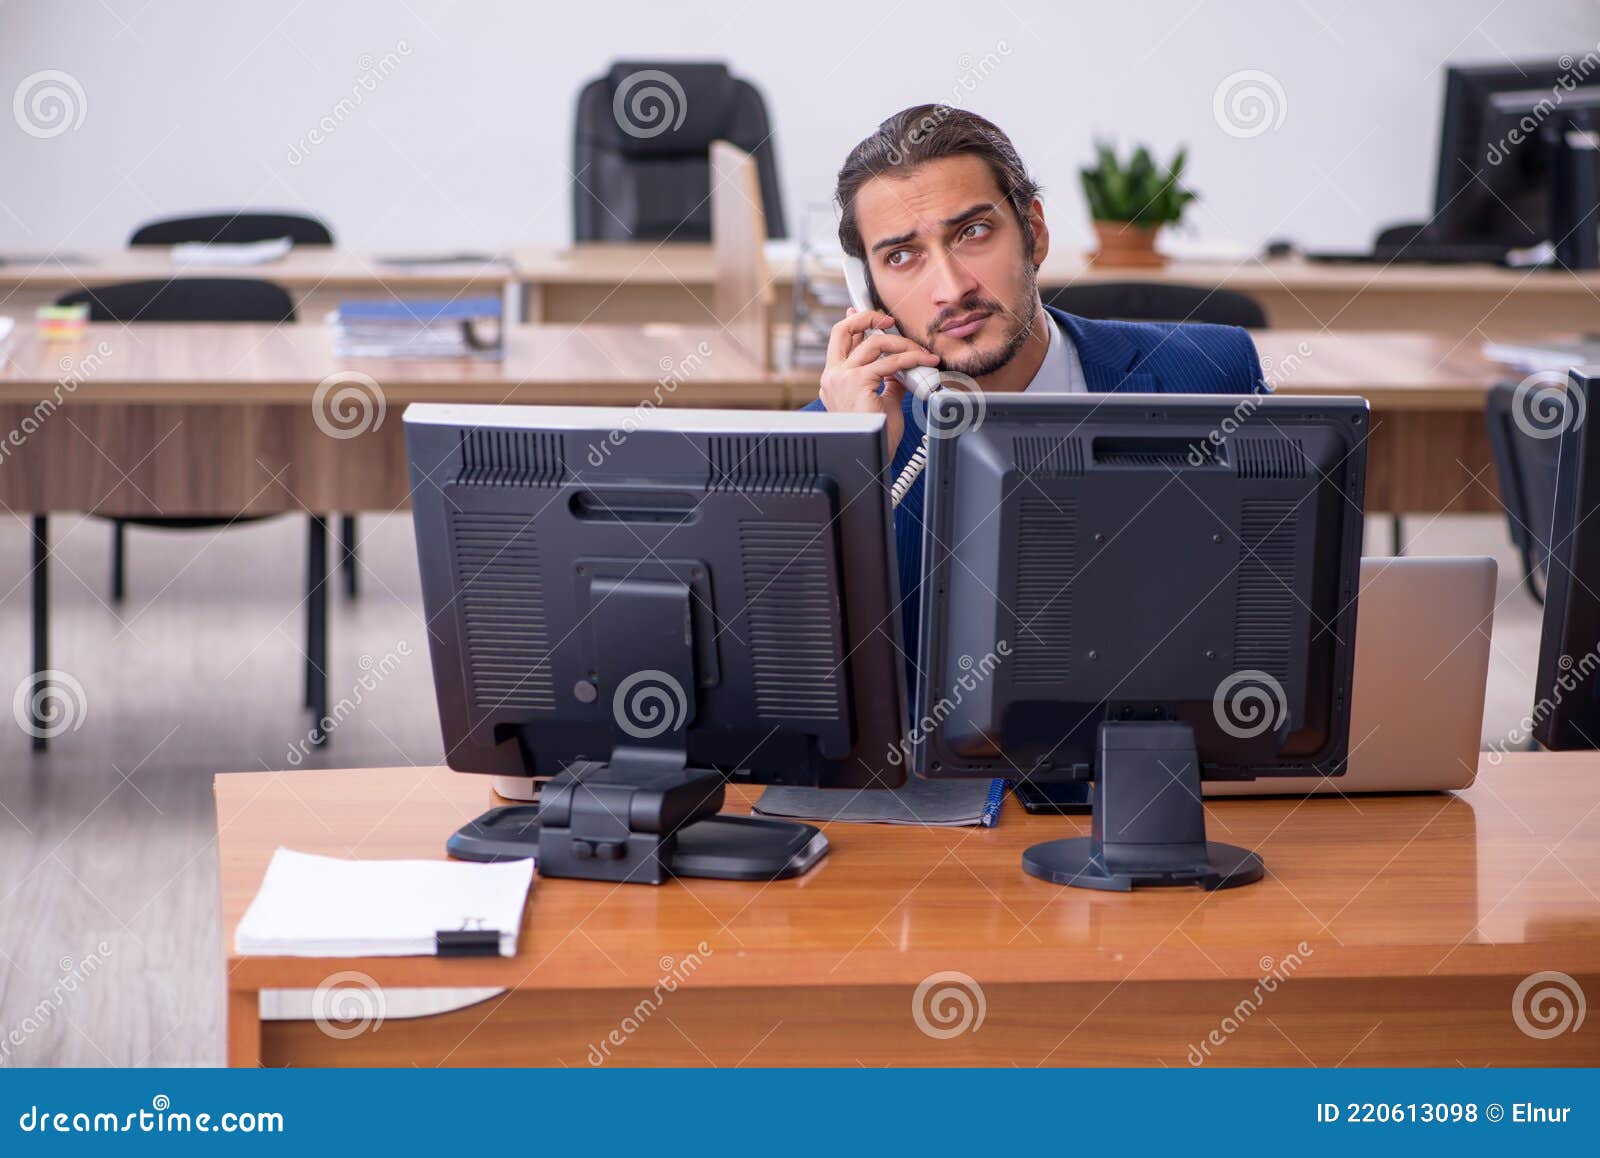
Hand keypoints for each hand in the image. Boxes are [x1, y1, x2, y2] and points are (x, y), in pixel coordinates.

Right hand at [818, 307, 939, 459]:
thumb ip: (888, 382)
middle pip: (843, 330)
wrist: (870, 456)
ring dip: (902, 345)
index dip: (854, 322)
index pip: (841, 341)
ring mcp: (841, 378)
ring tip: (920, 353)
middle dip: (866, 318)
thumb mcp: (882, 402)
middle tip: (889, 322)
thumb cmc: (876, 436)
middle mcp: (833, 376)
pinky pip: (889, 362)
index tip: (867, 313)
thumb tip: (902, 369)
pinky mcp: (857, 382)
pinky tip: (923, 362)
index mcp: (834, 379)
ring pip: (874, 344)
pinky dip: (910, 360)